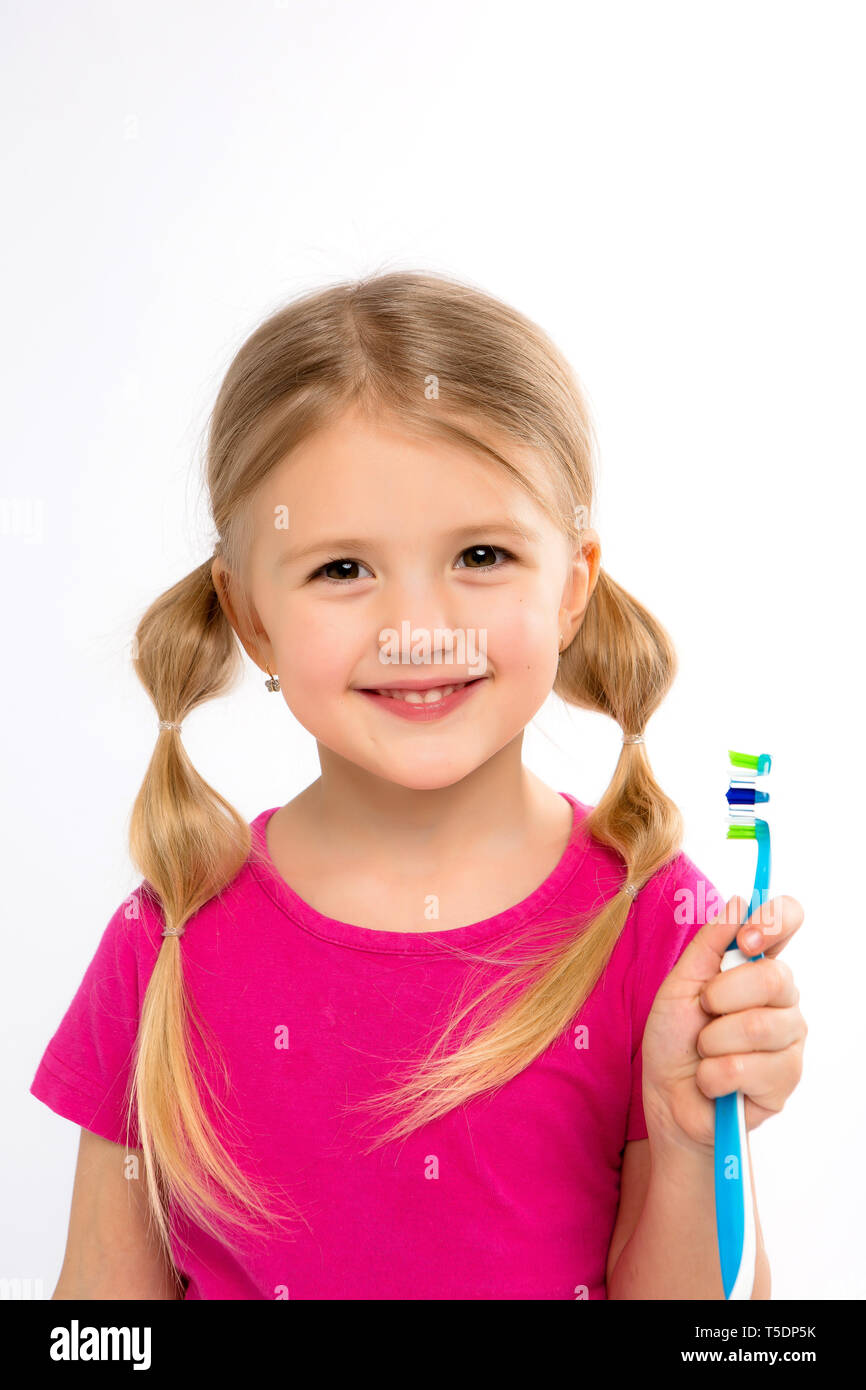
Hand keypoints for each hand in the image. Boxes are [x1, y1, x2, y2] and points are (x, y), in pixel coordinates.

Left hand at [640, 894, 806, 1155]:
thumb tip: (740, 901)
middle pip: (774, 978)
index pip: (788, 921)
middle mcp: (783, 999)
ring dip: (712, 1043)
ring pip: (757, 1026)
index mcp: (758, 967)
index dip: (774, 921)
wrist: (669, 1099)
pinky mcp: (785, 1081)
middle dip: (720, 997)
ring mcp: (790, 1040)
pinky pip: (747, 1068)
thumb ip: (709, 944)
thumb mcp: (680, 984)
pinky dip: (713, 1075)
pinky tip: (713, 1081)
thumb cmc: (674, 1040)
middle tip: (704, 1013)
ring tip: (705, 1053)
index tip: (745, 939)